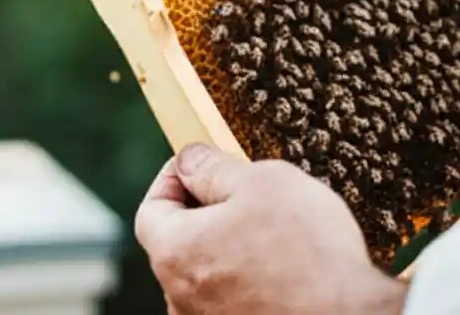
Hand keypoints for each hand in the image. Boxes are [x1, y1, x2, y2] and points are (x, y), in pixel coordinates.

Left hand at [134, 143, 406, 314]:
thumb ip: (213, 168)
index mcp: (174, 253)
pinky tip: (283, 269)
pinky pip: (232, 300)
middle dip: (206, 214)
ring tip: (273, 233)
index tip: (201, 165)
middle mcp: (179, 299)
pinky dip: (248, 281)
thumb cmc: (308, 252)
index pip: (151, 209)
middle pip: (179, 244)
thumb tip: (188, 160)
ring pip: (207, 276)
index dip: (174, 179)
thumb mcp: (262, 182)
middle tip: (245, 193)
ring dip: (229, 249)